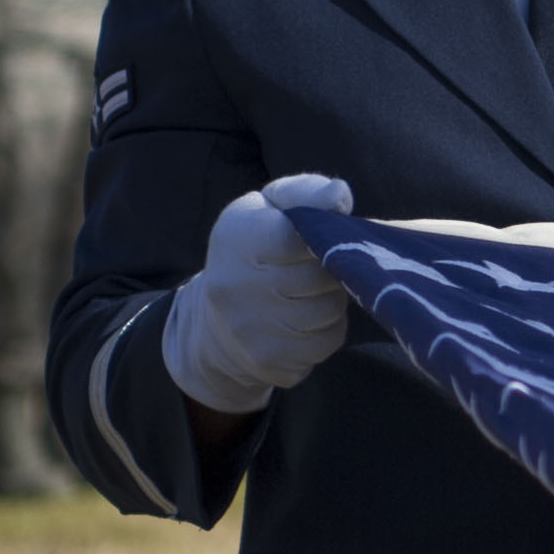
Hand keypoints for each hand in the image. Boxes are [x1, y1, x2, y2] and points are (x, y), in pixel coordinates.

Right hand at [162, 175, 354, 414]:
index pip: (299, 236)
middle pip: (322, 275)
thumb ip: (307, 193)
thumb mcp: (271, 208)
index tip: (320, 237)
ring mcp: (249, 327)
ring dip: (332, 299)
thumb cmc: (257, 249)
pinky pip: (328, 340)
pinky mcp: (268, 359)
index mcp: (237, 236)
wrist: (215, 323)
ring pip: (330, 309)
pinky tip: (306, 320)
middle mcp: (235, 284)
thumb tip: (339, 196)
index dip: (323, 237)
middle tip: (318, 267)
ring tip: (310, 292)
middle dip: (332, 269)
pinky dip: (328, 329)